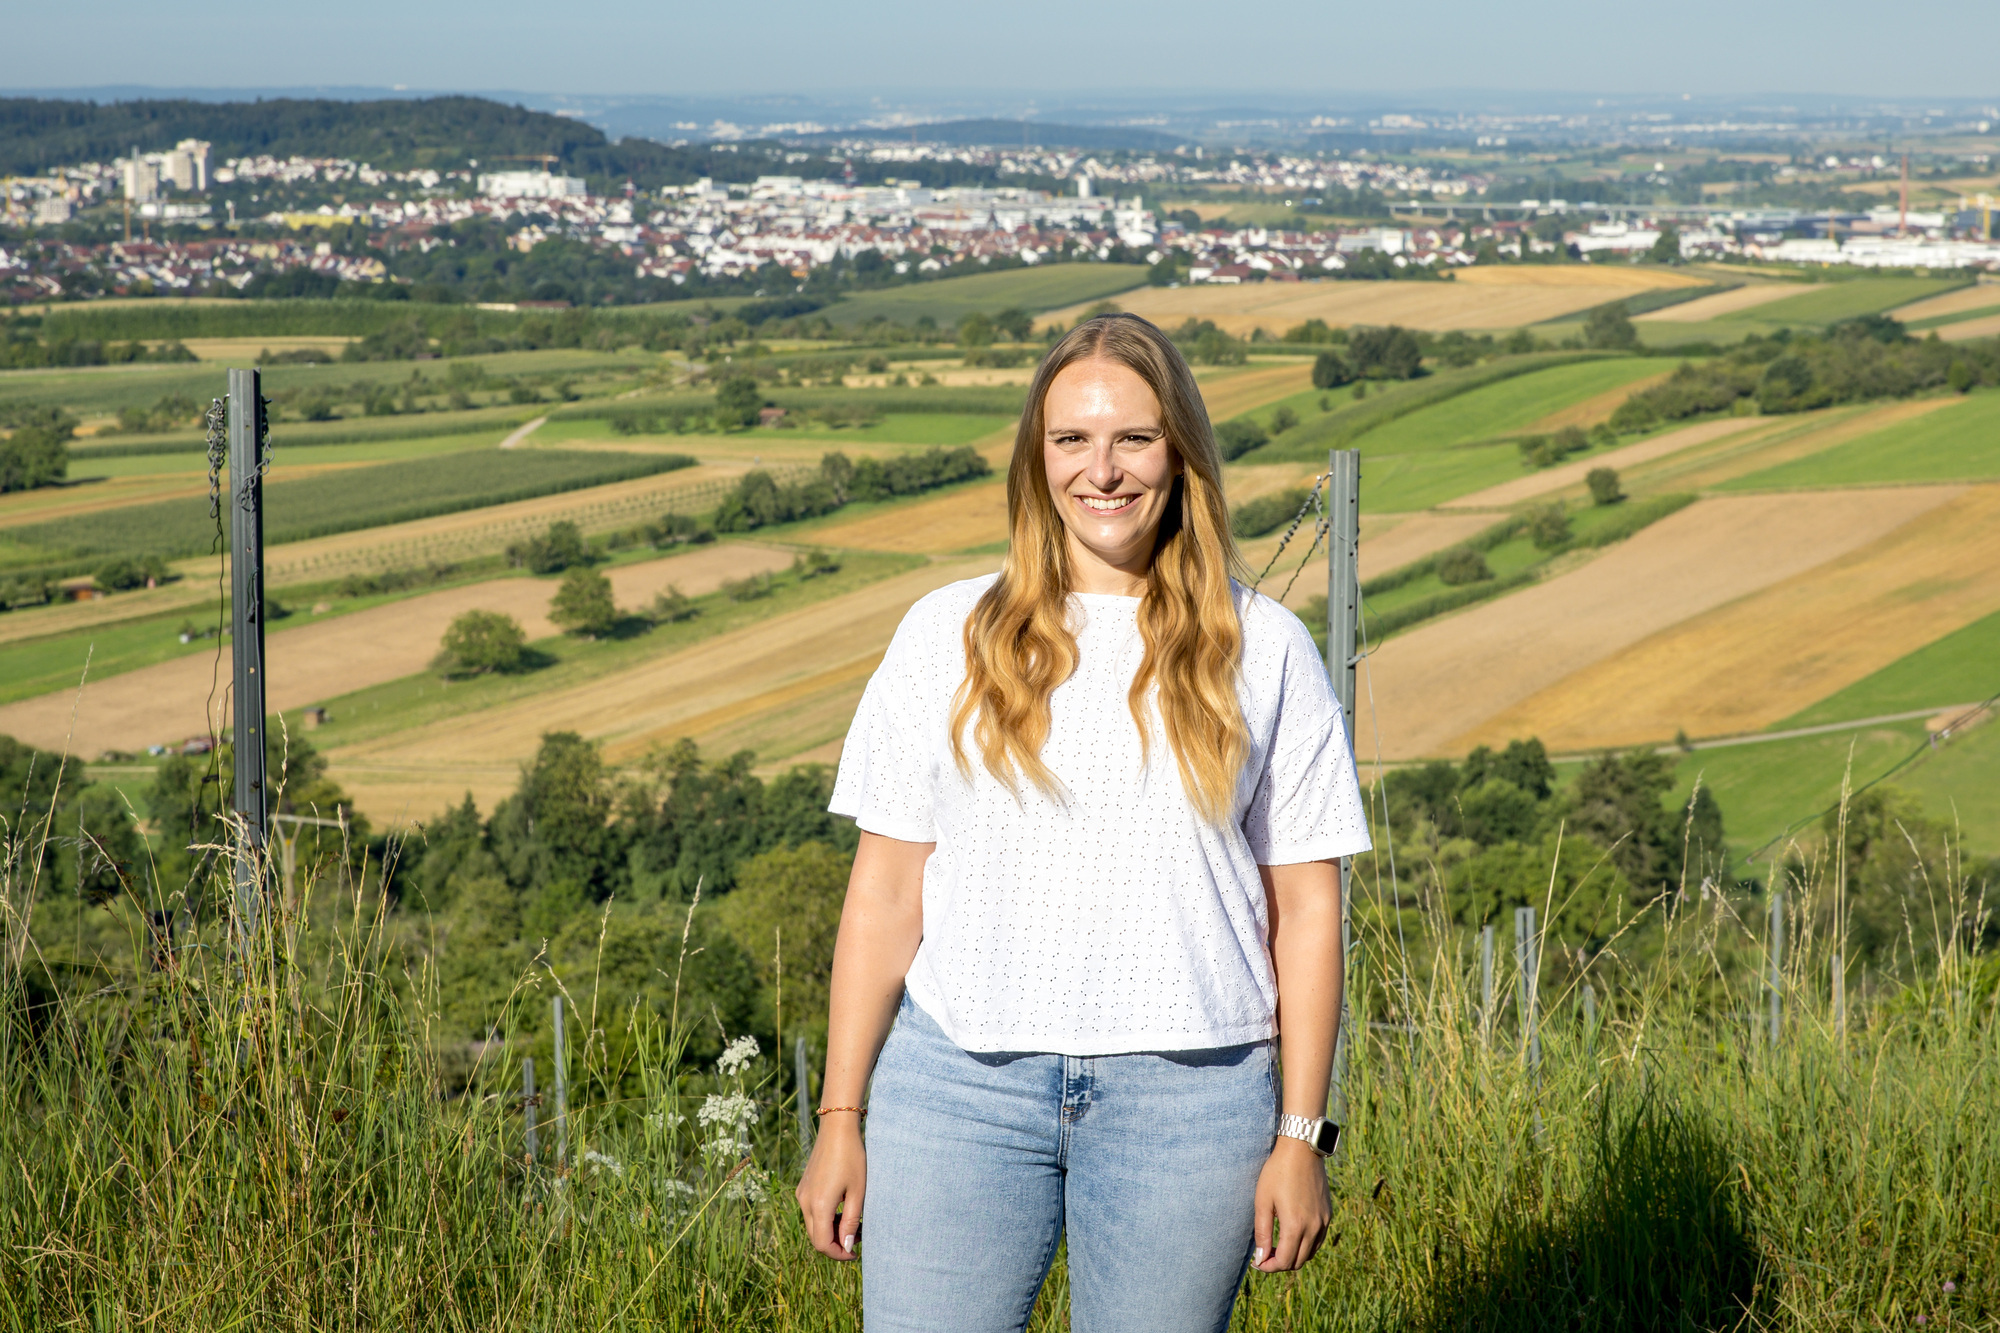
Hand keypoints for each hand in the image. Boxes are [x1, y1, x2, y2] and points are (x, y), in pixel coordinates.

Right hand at [795, 1116, 866, 1260]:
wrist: (837, 1129)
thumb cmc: (852, 1158)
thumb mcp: (858, 1192)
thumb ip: (851, 1222)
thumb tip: (847, 1246)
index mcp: (819, 1205)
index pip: (823, 1244)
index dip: (839, 1254)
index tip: (855, 1253)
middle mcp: (805, 1202)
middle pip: (816, 1238)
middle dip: (836, 1245)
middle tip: (857, 1239)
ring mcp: (802, 1194)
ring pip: (813, 1226)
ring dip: (831, 1231)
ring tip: (854, 1223)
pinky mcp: (803, 1187)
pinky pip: (811, 1212)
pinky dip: (825, 1218)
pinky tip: (842, 1209)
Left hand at [1250, 1137, 1330, 1271]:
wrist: (1301, 1150)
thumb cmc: (1277, 1172)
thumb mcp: (1263, 1201)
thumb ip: (1262, 1232)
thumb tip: (1261, 1258)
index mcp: (1295, 1225)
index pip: (1284, 1261)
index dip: (1269, 1267)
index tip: (1258, 1262)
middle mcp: (1313, 1228)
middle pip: (1297, 1262)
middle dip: (1279, 1263)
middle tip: (1265, 1255)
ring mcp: (1323, 1222)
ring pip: (1309, 1254)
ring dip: (1293, 1256)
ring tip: (1277, 1246)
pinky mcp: (1328, 1215)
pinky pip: (1318, 1241)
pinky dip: (1306, 1246)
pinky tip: (1293, 1236)